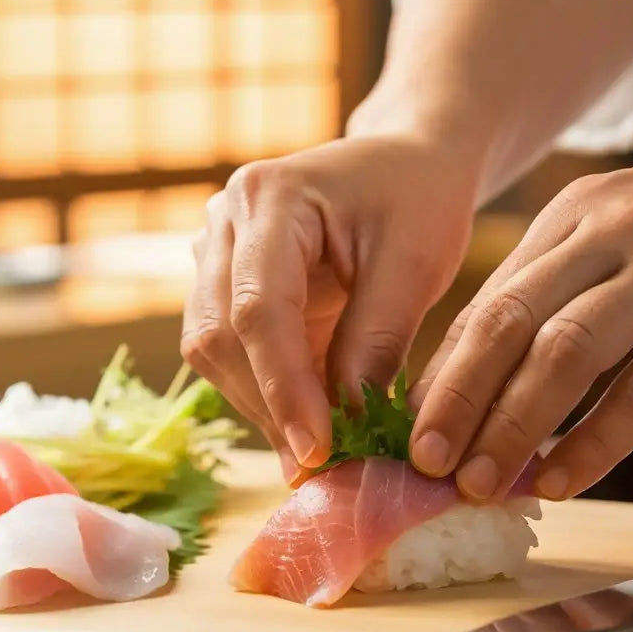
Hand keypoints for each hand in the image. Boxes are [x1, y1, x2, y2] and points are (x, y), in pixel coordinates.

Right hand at [181, 135, 476, 483]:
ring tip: (319, 453)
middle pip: (222, 335)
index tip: (318, 451)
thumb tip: (346, 421)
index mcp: (270, 198)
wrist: (405, 164)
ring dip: (263, 407)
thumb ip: (377, 336)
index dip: (285, 387)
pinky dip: (266, 392)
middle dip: (271, 406)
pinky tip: (307, 425)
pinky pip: (230, 351)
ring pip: (214, 351)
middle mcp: (225, 222)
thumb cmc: (418, 199)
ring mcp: (217, 252)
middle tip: (323, 467)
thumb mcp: (415, 262)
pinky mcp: (227, 284)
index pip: (259, 308)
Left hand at [408, 104, 632, 502]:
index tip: (411, 428)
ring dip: (512, 426)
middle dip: (456, 400)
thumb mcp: (629, 229)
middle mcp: (609, 237)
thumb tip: (495, 370)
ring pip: (564, 355)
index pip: (487, 301)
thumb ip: (564, 287)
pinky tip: (562, 480)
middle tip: (424, 462)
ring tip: (480, 482)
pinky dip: (596, 442)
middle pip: (506, 323)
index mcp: (574, 218)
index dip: (444, 372)